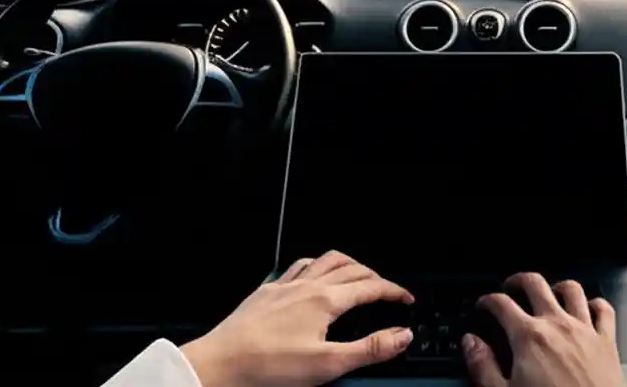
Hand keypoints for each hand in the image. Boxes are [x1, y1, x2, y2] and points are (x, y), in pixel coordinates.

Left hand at [180, 251, 414, 386]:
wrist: (221, 363)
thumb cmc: (267, 366)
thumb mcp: (328, 364)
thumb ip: (369, 349)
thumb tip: (401, 336)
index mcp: (325, 301)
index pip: (371, 287)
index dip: (393, 291)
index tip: (405, 298)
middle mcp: (306, 286)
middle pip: (351, 268)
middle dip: (375, 276)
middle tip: (386, 290)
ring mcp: (284, 286)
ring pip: (325, 260)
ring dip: (348, 263)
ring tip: (357, 272)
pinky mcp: (266, 292)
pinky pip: (297, 266)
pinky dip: (315, 264)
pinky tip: (311, 274)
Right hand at [463, 272, 624, 386]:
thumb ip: (484, 366)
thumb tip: (471, 343)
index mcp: (528, 337)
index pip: (501, 304)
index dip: (488, 301)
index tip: (484, 305)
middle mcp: (557, 325)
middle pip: (535, 284)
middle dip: (518, 280)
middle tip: (511, 287)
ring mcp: (584, 330)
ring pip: (571, 289)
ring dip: (556, 286)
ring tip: (548, 292)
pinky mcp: (606, 341)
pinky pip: (603, 309)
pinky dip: (594, 303)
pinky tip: (587, 308)